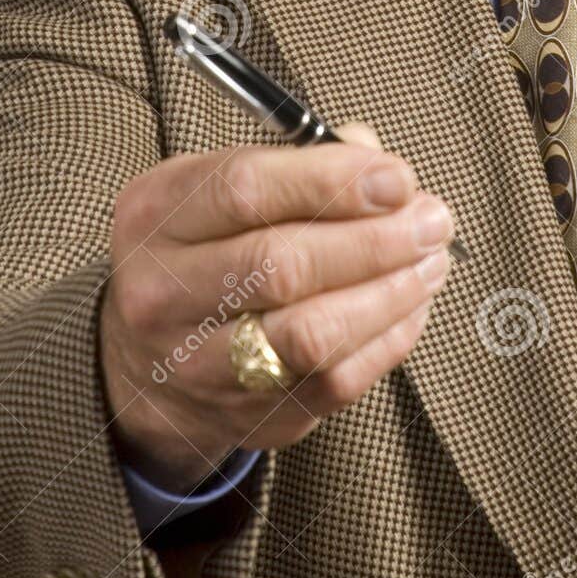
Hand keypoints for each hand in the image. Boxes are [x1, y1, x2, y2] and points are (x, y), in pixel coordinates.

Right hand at [98, 124, 455, 491]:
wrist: (144, 362)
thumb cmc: (203, 250)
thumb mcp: (216, 187)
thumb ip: (297, 163)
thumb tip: (377, 161)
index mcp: (155, 216)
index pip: (245, 190)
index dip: (332, 182)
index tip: (397, 177)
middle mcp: (162, 293)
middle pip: (282, 265)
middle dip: (376, 240)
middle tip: (432, 221)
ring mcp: (199, 365)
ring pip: (312, 334)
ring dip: (391, 293)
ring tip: (431, 261)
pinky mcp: (247, 417)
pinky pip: (333, 381)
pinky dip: (388, 339)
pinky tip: (411, 305)